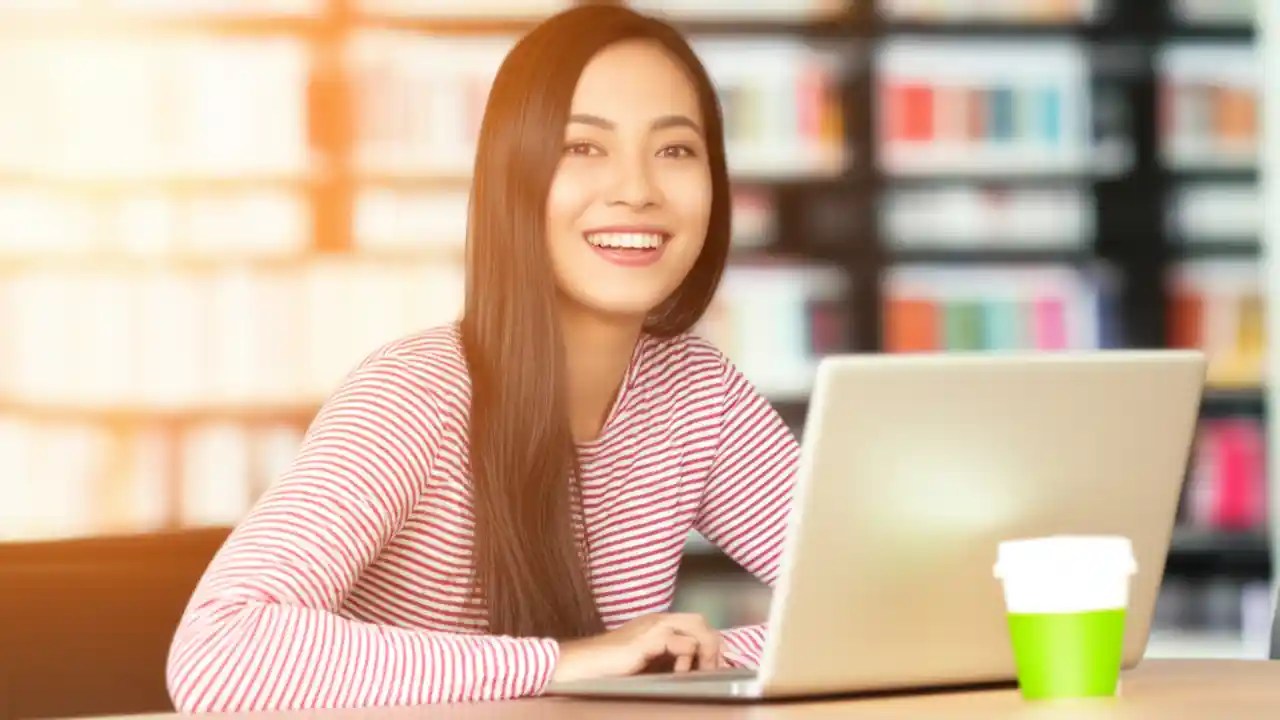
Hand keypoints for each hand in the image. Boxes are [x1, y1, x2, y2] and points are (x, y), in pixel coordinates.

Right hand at [551, 612, 724, 683]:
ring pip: (697, 626)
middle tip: (714, 669)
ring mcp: (653, 626)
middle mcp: (657, 620)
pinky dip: (688, 657)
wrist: (580, 666)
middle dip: (713, 644)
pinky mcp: (648, 639)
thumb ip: (663, 662)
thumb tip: (689, 672)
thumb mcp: (643, 664)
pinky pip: (683, 642)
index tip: (715, 667)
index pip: (694, 624)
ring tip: (703, 671)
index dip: (709, 644)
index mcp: (657, 624)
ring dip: (706, 650)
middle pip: (700, 620)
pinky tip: (679, 673)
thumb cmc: (606, 669)